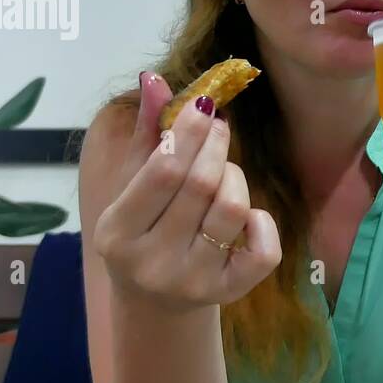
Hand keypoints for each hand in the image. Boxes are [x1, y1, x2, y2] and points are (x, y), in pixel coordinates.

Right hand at [91, 71, 281, 311]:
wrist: (155, 303)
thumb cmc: (142, 231)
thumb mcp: (132, 186)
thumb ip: (147, 134)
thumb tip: (154, 79)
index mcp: (118, 232)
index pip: (162, 171)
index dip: (187, 131)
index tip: (204, 105)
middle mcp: (153, 262)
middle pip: (201, 185)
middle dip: (215, 145)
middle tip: (219, 127)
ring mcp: (193, 281)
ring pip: (233, 210)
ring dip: (235, 177)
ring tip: (224, 171)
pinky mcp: (229, 293)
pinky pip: (264, 251)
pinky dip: (263, 223)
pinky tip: (249, 216)